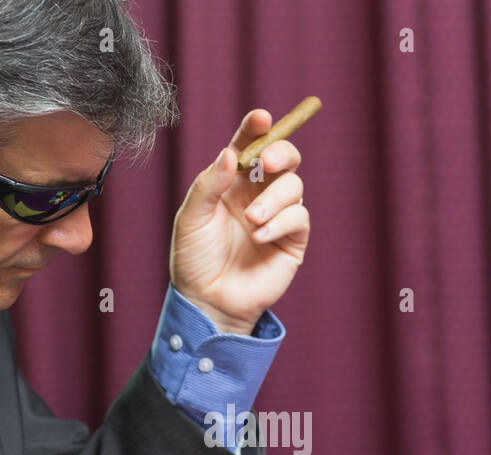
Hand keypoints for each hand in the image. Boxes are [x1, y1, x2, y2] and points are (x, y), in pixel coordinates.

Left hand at [169, 109, 310, 334]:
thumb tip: (229, 153)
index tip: (261, 117)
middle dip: (281, 152)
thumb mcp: (191, 217)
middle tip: (266, 162)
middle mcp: (258, 194)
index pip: (250, 145)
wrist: (207, 301)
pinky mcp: (292, 241)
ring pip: (294, 187)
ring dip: (273, 199)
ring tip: (251, 221)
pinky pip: (299, 218)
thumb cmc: (194, 259)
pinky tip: (258, 236)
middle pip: (284, 158)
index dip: (257, 128)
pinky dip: (280, 222)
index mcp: (233, 182)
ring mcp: (277, 216)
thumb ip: (207, 184)